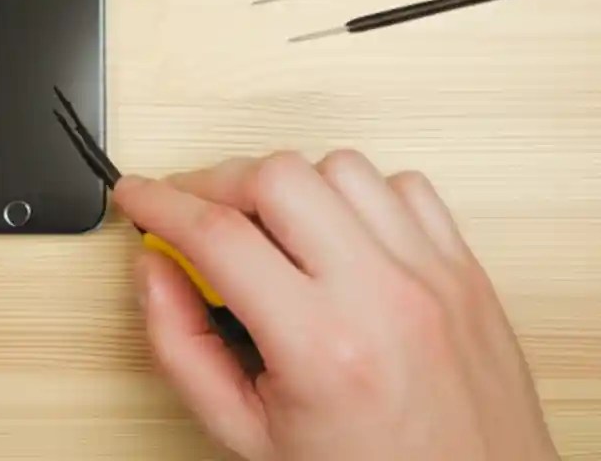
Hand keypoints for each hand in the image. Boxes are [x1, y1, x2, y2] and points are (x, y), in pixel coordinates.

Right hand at [115, 151, 557, 460]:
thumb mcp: (245, 433)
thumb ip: (180, 348)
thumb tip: (153, 270)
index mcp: (323, 347)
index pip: (217, 236)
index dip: (159, 203)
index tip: (136, 196)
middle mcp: (385, 296)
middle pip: (279, 175)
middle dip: (218, 182)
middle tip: (196, 214)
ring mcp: (432, 274)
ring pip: (341, 166)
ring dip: (289, 186)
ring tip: (270, 229)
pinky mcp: (464, 267)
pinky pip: (403, 186)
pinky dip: (358, 195)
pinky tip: (337, 234)